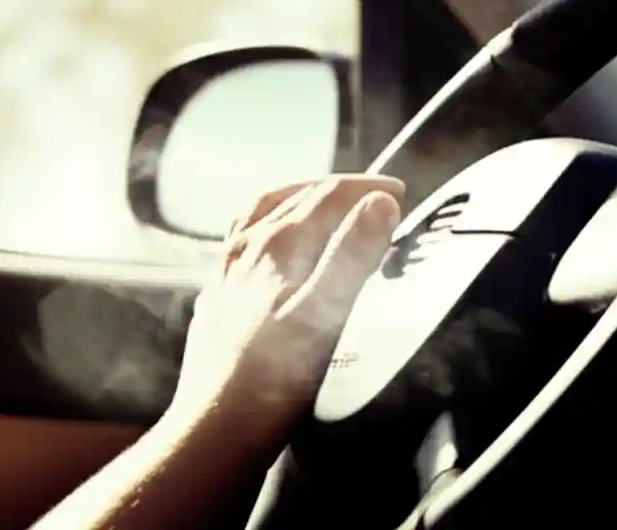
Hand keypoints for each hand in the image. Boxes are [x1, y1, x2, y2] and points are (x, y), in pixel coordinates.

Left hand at [169, 175, 403, 438]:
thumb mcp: (324, 314)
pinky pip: (242, 239)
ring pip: (264, 213)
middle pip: (298, 197)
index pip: (328, 195)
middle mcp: (246, 249)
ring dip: (301, 198)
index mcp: (276, 246)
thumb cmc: (272, 380)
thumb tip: (379, 203)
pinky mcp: (217, 296)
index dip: (368, 188)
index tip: (400, 193)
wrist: (216, 427)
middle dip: (341, 191)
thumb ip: (352, 255)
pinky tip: (274, 243)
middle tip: (374, 196)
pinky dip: (269, 225)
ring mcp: (227, 271)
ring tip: (325, 200)